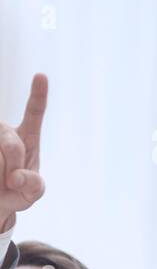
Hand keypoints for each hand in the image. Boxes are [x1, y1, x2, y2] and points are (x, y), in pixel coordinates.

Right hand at [0, 74, 48, 231]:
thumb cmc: (15, 193)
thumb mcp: (33, 192)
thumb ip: (35, 185)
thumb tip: (17, 178)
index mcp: (27, 137)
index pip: (34, 113)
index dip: (38, 94)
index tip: (41, 75)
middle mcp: (4, 131)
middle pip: (11, 144)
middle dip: (15, 167)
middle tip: (13, 181)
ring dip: (0, 173)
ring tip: (0, 182)